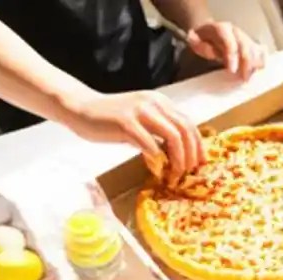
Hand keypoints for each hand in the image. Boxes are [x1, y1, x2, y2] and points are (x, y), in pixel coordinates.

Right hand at [64, 90, 202, 182]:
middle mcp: (154, 103)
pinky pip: (149, 143)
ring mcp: (140, 111)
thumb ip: (159, 133)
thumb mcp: (142, 122)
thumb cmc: (112, 120)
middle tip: (189, 172)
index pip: (188, 123)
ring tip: (175, 174)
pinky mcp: (125, 122)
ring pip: (173, 135)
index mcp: (161, 102)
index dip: (198, 145)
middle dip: (191, 154)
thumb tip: (179, 155)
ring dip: (178, 158)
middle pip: (185, 129)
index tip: (200, 163)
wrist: (82, 109)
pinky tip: (155, 170)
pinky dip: (157, 160)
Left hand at [187, 20, 266, 80]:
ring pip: (254, 49)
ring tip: (248, 78)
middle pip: (245, 46)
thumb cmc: (202, 40)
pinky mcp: (251, 44)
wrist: (208, 32)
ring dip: (253, 66)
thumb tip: (207, 49)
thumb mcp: (194, 41)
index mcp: (221, 29)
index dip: (232, 57)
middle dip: (246, 64)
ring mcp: (245, 37)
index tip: (232, 71)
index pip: (229, 42)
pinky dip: (260, 62)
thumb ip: (200, 45)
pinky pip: (260, 52)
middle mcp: (235, 32)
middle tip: (243, 79)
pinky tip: (256, 72)